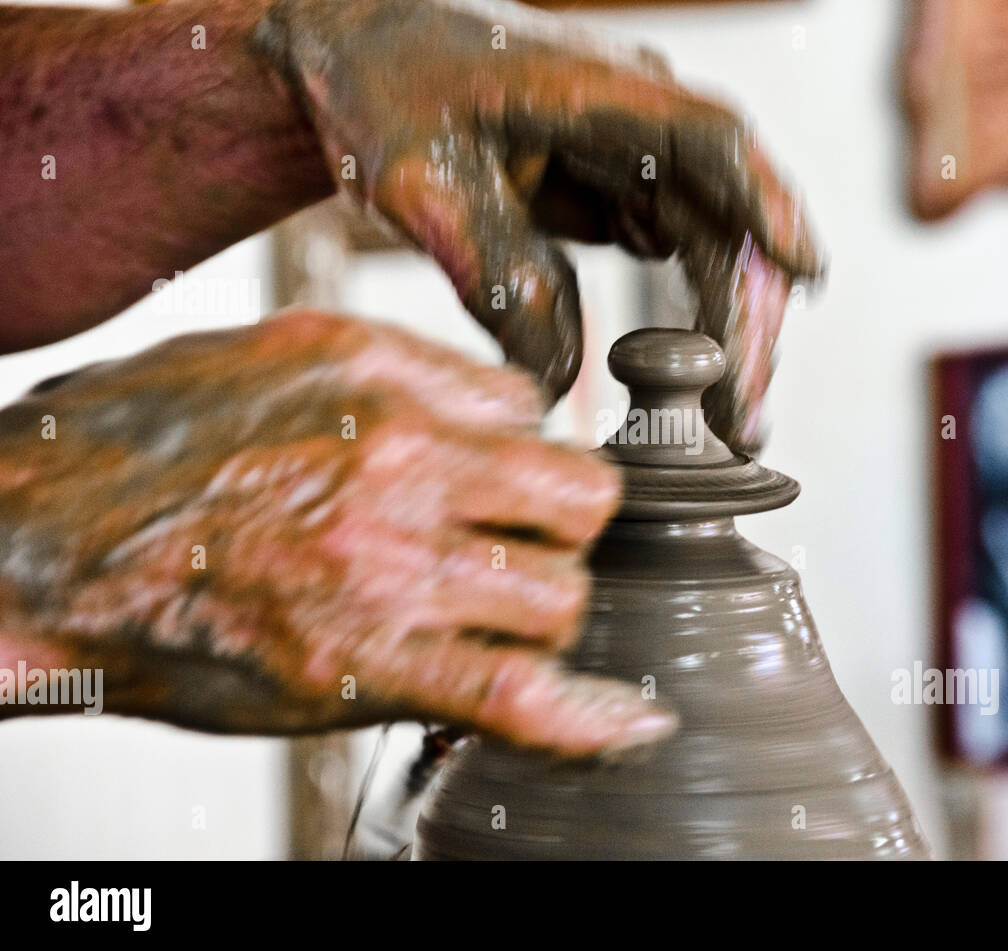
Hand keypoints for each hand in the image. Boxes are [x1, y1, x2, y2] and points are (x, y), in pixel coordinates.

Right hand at [0, 310, 675, 755]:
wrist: (43, 540)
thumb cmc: (149, 443)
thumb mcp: (283, 350)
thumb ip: (411, 368)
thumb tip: (508, 401)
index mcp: (387, 388)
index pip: (538, 414)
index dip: (528, 453)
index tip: (512, 483)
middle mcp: (402, 471)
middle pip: (579, 503)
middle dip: (561, 527)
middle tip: (516, 546)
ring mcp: (390, 574)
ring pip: (562, 599)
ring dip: (544, 610)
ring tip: (488, 614)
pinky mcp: (367, 668)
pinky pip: (515, 696)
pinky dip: (584, 718)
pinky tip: (628, 723)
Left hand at [254, 0, 824, 451]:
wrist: (360, 57)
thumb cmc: (385, 88)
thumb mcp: (421, 188)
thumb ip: (495, 280)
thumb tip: (560, 377)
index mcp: (596, 88)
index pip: (709, 140)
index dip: (762, 205)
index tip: (802, 272)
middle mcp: (638, 113)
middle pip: (728, 212)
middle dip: (748, 317)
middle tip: (744, 413)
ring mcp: (637, 148)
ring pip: (715, 240)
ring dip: (731, 326)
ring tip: (734, 416)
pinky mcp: (621, 183)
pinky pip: (680, 249)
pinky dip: (695, 312)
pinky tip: (700, 373)